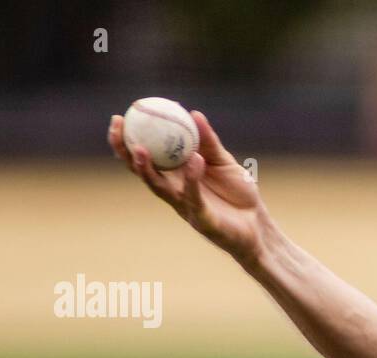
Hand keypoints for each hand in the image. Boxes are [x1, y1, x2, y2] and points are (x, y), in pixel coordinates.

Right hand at [107, 110, 267, 263]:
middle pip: (141, 172)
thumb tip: (193, 113)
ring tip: (141, 149)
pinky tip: (194, 160)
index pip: (144, 157)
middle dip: (124, 152)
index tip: (119, 117)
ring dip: (148, 170)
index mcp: (174, 176)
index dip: (127, 140)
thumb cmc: (237, 193)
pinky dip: (193, 180)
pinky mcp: (203, 221)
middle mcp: (174, 191)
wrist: (258, 224)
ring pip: (160, 188)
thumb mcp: (222, 161)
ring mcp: (186, 207)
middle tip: (119, 129)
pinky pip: (195, 199)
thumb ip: (208, 141)